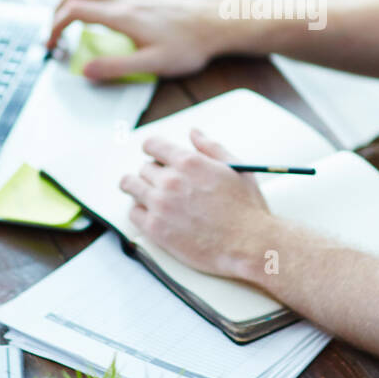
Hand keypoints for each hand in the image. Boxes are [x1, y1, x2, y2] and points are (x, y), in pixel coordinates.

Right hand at [47, 0, 226, 80]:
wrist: (215, 23)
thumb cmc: (188, 45)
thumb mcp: (153, 64)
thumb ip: (117, 67)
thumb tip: (85, 70)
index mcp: (122, 14)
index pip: (74, 10)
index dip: (54, 27)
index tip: (52, 45)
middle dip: (56, 7)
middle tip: (55, 31)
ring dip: (71, 0)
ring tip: (69, 24)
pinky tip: (97, 17)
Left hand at [118, 128, 272, 278]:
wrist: (248, 244)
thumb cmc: (246, 207)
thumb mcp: (235, 168)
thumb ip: (211, 147)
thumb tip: (193, 133)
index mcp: (189, 161)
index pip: (153, 145)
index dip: (152, 149)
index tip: (154, 155)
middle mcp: (170, 180)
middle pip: (143, 167)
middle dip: (151, 172)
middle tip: (160, 182)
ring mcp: (160, 205)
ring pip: (130, 186)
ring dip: (136, 187)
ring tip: (145, 193)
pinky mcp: (155, 229)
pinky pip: (133, 212)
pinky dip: (139, 210)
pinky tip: (150, 213)